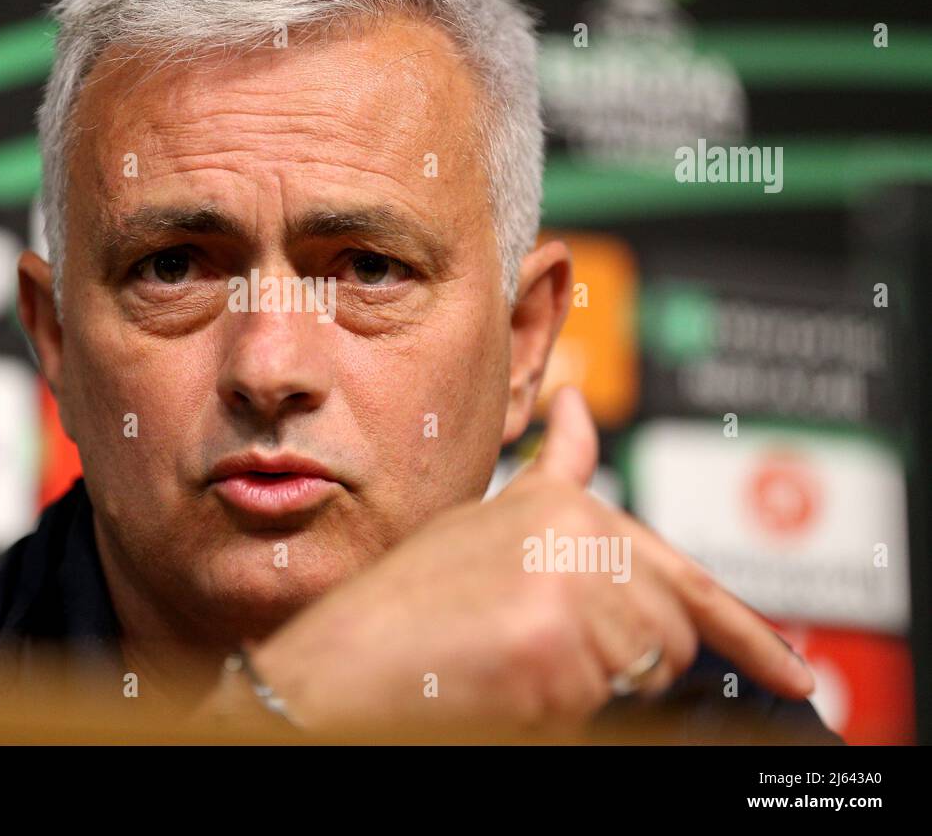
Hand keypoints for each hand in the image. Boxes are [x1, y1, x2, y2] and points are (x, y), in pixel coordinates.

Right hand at [242, 387, 814, 734]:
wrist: (335, 664)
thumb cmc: (400, 610)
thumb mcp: (479, 526)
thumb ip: (548, 477)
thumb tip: (579, 413)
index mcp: (557, 503)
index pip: (677, 567)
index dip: (746, 627)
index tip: (790, 667)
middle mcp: (571, 532)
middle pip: (669, 627)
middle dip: (627, 658)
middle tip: (543, 658)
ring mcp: (566, 587)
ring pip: (641, 668)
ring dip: (586, 683)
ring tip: (506, 659)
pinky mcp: (556, 648)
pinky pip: (596, 707)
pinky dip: (555, 712)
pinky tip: (497, 681)